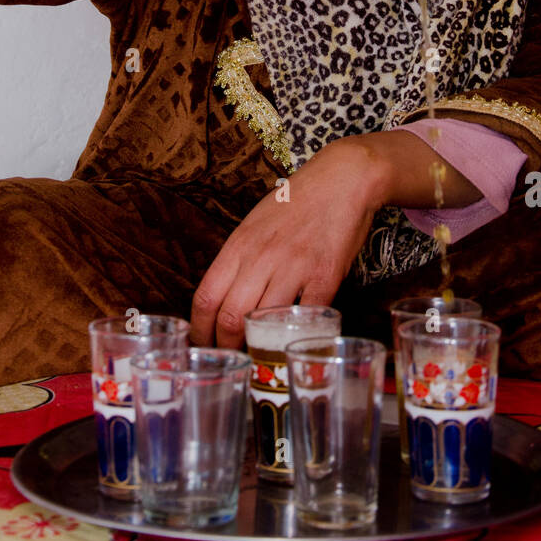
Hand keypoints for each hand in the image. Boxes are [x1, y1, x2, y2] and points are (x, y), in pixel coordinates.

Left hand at [190, 137, 387, 348]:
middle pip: (230, 317)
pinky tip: (295, 340)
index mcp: (239, 245)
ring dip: (259, 347)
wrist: (341, 180)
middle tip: (230, 361)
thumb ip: (239, 258)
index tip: (202, 345)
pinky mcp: (325, 276)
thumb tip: (225, 296)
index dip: (199, 329)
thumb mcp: (254, 224)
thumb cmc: (296, 202)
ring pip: (264, 321)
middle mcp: (261, 257)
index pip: (206, 296)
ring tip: (260, 359)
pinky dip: (299, 334)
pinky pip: (306, 316)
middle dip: (226, 347)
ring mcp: (294, 267)